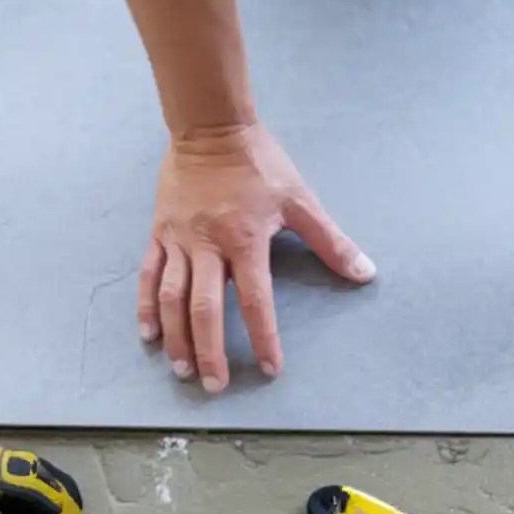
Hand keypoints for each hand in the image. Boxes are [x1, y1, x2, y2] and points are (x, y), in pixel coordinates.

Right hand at [137, 124, 375, 392]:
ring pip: (171, 298)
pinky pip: (148, 275)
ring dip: (176, 337)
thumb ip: (331, 241)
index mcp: (245, 240)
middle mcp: (207, 245)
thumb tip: (365, 272)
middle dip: (210, 351)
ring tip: (183, 369)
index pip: (254, 301)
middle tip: (214, 386)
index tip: (269, 369)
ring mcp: (178, 240)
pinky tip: (149, 335)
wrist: (210, 127)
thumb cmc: (260, 164)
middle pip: (204, 309)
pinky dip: (147, 306)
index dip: (263, 338)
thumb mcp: (301, 200)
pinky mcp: (159, 232)